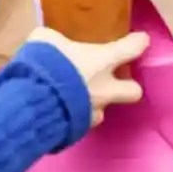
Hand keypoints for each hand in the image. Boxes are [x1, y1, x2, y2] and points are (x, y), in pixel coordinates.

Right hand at [26, 28, 148, 125]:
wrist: (32, 105)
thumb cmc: (44, 66)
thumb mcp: (45, 41)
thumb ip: (55, 41)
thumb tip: (51, 41)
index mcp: (102, 61)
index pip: (132, 49)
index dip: (139, 43)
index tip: (140, 40)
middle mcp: (105, 89)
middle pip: (134, 91)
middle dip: (130, 86)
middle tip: (116, 80)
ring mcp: (94, 112)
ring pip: (104, 110)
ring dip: (95, 104)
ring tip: (79, 98)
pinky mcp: (79, 131)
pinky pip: (83, 122)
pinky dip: (76, 117)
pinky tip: (62, 111)